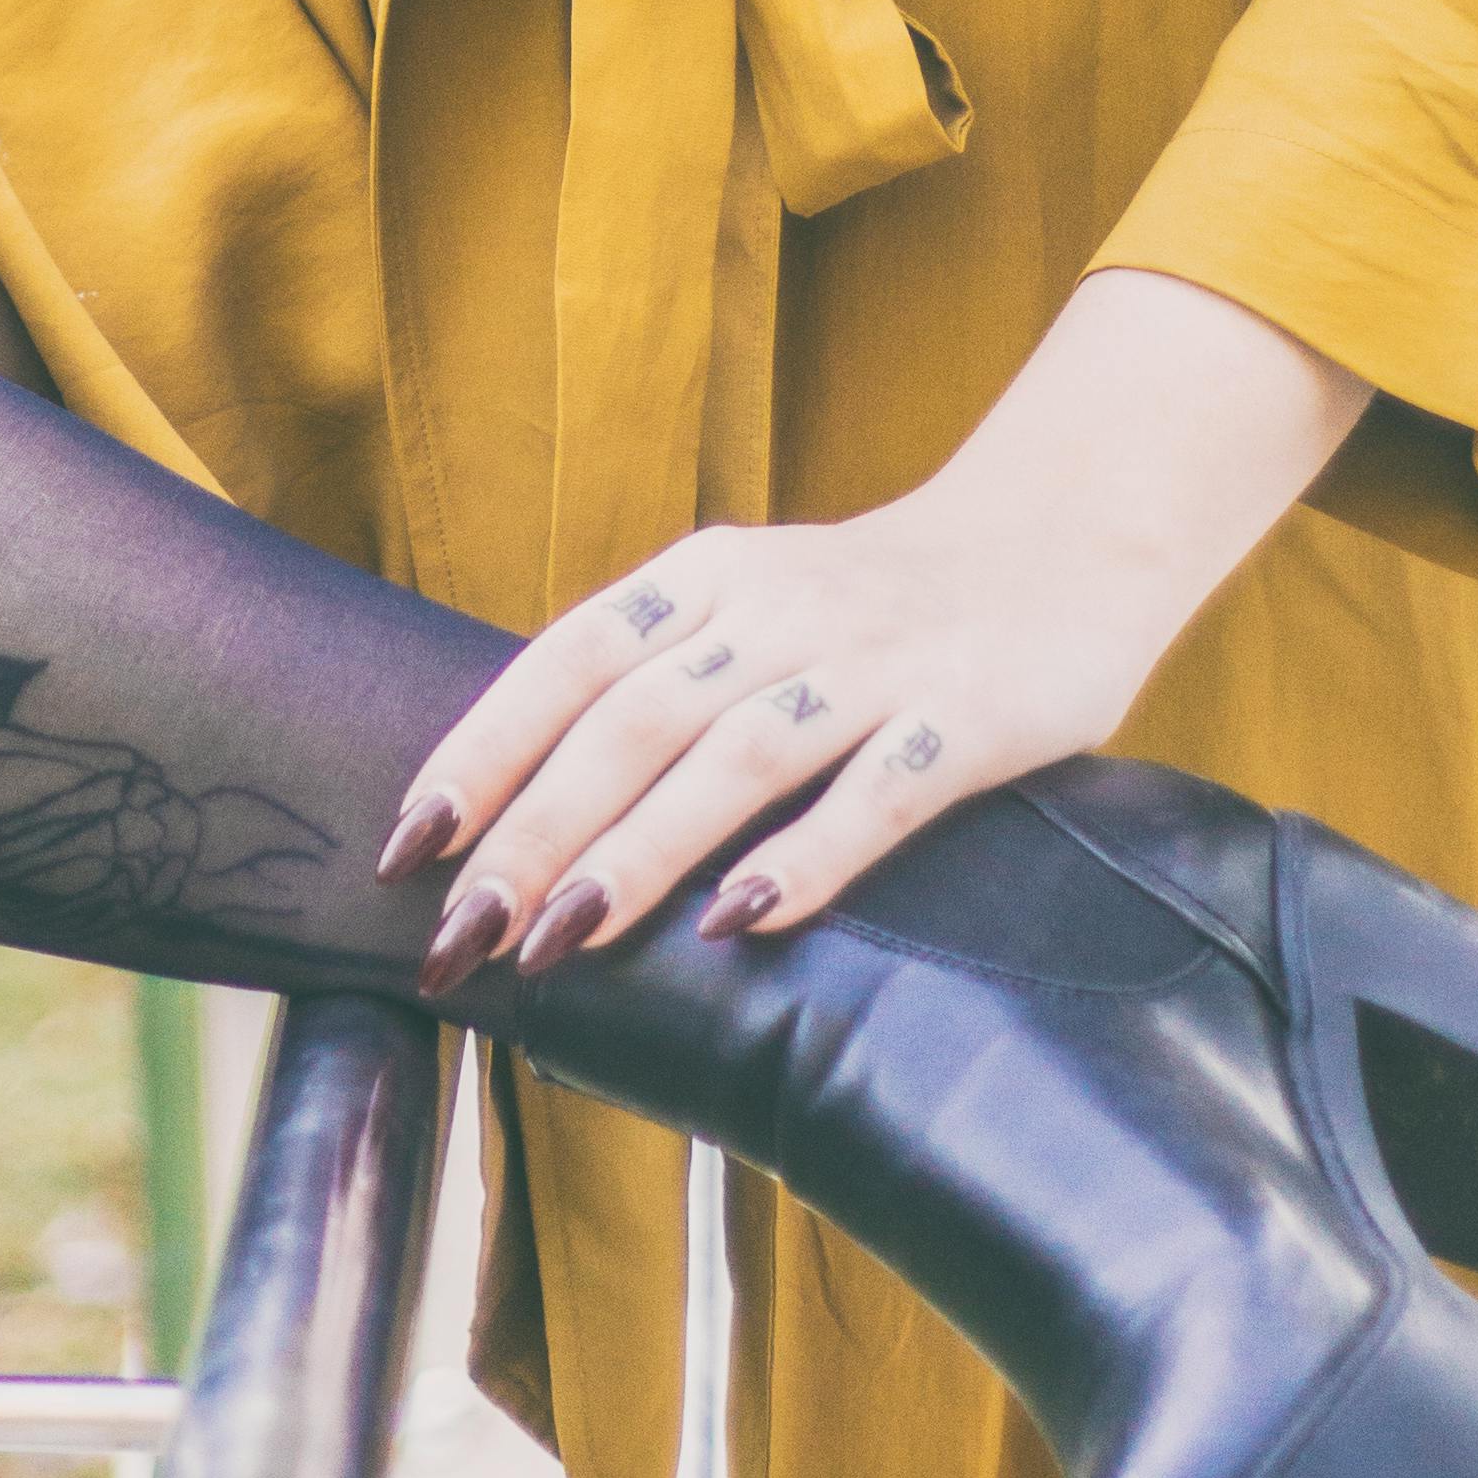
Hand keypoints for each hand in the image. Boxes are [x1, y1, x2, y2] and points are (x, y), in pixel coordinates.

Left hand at [381, 270, 1365, 982]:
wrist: (1069, 535)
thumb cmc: (877, 600)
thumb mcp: (748, 604)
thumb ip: (652, 675)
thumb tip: (512, 801)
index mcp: (709, 575)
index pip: (570, 660)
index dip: (485, 751)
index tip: (408, 847)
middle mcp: (778, 610)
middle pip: (633, 722)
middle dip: (534, 834)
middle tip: (459, 939)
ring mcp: (875, 664)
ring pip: (735, 756)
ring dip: (640, 851)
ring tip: (561, 942)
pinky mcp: (971, 717)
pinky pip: (879, 792)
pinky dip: (806, 855)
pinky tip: (742, 922)